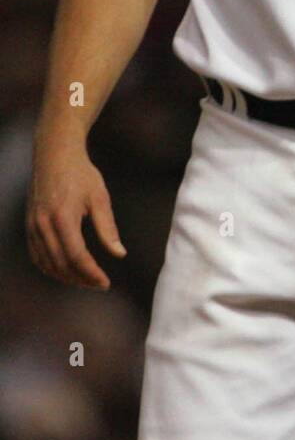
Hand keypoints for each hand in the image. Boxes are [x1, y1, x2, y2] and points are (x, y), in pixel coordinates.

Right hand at [26, 134, 124, 289]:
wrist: (54, 155)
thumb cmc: (81, 174)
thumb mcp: (99, 198)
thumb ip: (108, 228)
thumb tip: (119, 254)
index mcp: (62, 217)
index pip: (76, 256)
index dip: (90, 273)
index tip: (105, 283)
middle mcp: (43, 224)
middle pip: (60, 264)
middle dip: (80, 279)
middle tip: (99, 284)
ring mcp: (33, 226)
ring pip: (46, 263)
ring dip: (65, 276)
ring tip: (85, 280)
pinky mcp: (29, 225)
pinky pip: (37, 255)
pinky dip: (50, 267)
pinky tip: (66, 270)